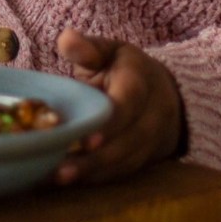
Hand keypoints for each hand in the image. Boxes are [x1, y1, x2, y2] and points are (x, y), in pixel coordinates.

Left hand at [54, 28, 185, 186]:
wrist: (167, 93)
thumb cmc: (126, 69)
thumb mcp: (110, 51)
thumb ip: (88, 48)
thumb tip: (66, 38)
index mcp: (141, 82)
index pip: (129, 105)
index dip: (109, 125)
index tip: (85, 140)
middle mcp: (152, 115)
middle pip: (127, 143)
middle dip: (94, 160)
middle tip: (59, 170)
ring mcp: (151, 142)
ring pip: (124, 164)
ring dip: (90, 175)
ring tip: (54, 179)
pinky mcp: (142, 161)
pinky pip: (120, 174)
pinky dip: (94, 180)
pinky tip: (64, 183)